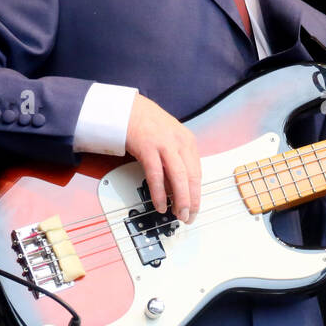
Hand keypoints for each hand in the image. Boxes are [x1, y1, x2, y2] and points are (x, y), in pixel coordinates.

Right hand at [125, 93, 201, 223]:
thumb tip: (175, 190)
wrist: (128, 109)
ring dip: (180, 199)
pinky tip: (160, 204)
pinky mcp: (148, 147)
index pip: (197, 172)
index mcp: (188, 142)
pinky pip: (157, 175)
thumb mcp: (168, 142)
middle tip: (189, 216)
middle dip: (192, 200)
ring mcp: (165, 145)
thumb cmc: (148, 126)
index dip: (197, 193)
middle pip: (191, 177)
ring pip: (179, 177)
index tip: (195, 208)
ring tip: (179, 214)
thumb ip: (174, 163)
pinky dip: (160, 193)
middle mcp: (180, 143)